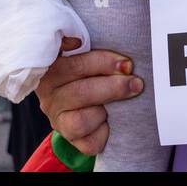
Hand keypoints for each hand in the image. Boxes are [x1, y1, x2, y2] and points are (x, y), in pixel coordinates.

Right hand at [34, 37, 143, 155]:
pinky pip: (89, 142)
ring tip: (117, 104)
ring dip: (104, 111)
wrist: (85, 97)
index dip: (102, 63)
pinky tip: (109, 121)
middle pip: (80, 93)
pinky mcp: (69, 138)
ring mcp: (58, 119)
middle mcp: (49, 95)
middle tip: (137, 84)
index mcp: (51, 68)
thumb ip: (87, 43)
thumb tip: (87, 44)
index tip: (126, 63)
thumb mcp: (86, 50)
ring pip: (80, 121)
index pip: (73, 65)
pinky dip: (103, 133)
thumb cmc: (89, 67)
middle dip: (114, 88)